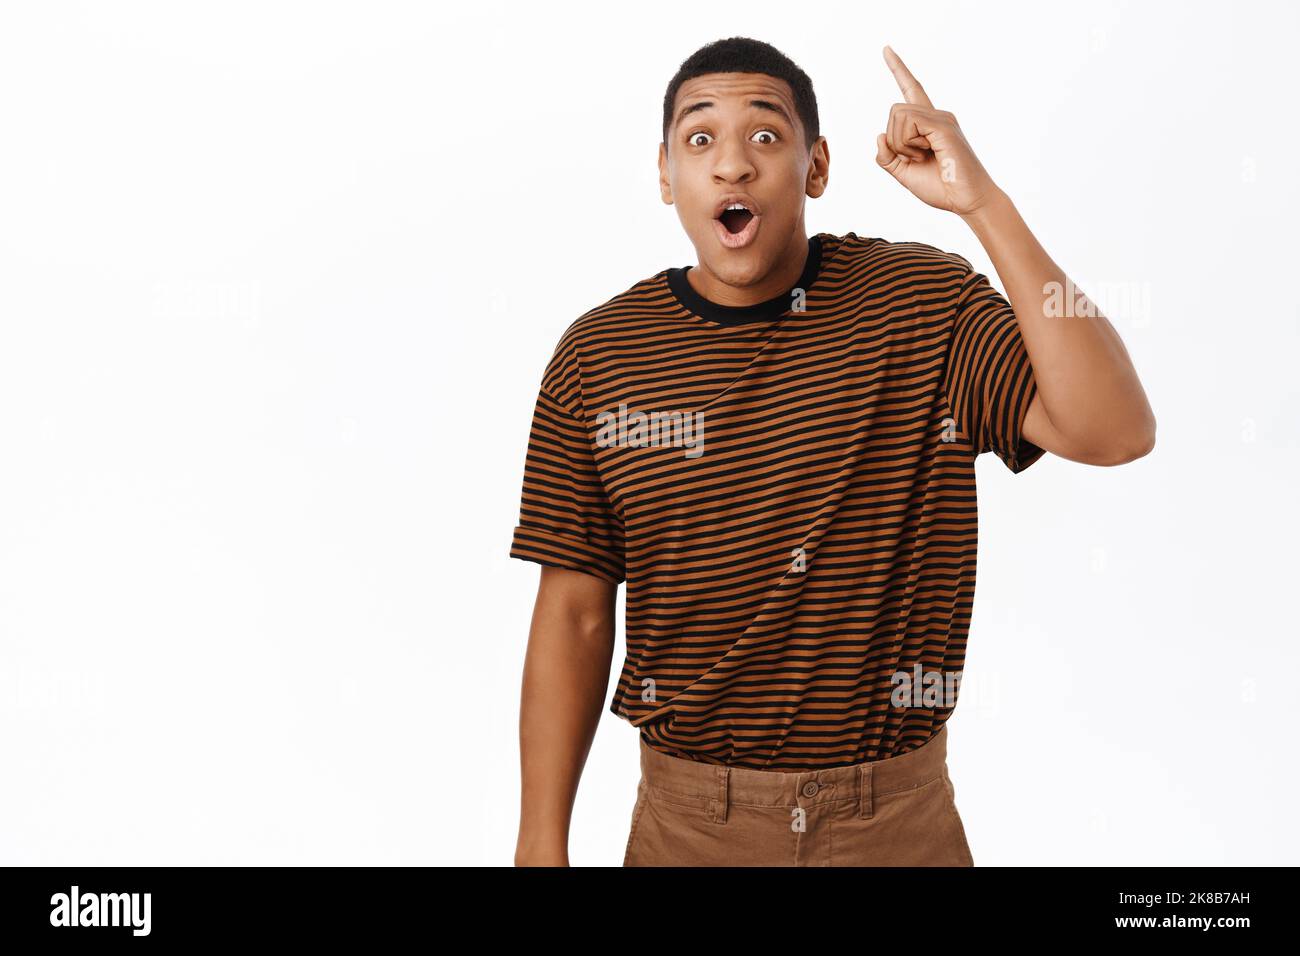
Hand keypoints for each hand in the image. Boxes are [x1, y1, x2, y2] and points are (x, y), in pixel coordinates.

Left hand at [875, 45, 1001, 216]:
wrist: (966, 201)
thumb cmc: (941, 187)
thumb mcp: (903, 173)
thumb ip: (887, 157)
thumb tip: (879, 135)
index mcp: (928, 123)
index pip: (911, 89)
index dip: (898, 70)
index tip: (886, 50)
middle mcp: (937, 115)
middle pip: (895, 109)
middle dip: (893, 139)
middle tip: (913, 158)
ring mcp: (942, 119)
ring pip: (898, 114)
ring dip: (900, 143)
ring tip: (922, 157)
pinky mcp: (943, 126)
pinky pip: (909, 123)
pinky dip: (908, 144)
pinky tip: (926, 154)